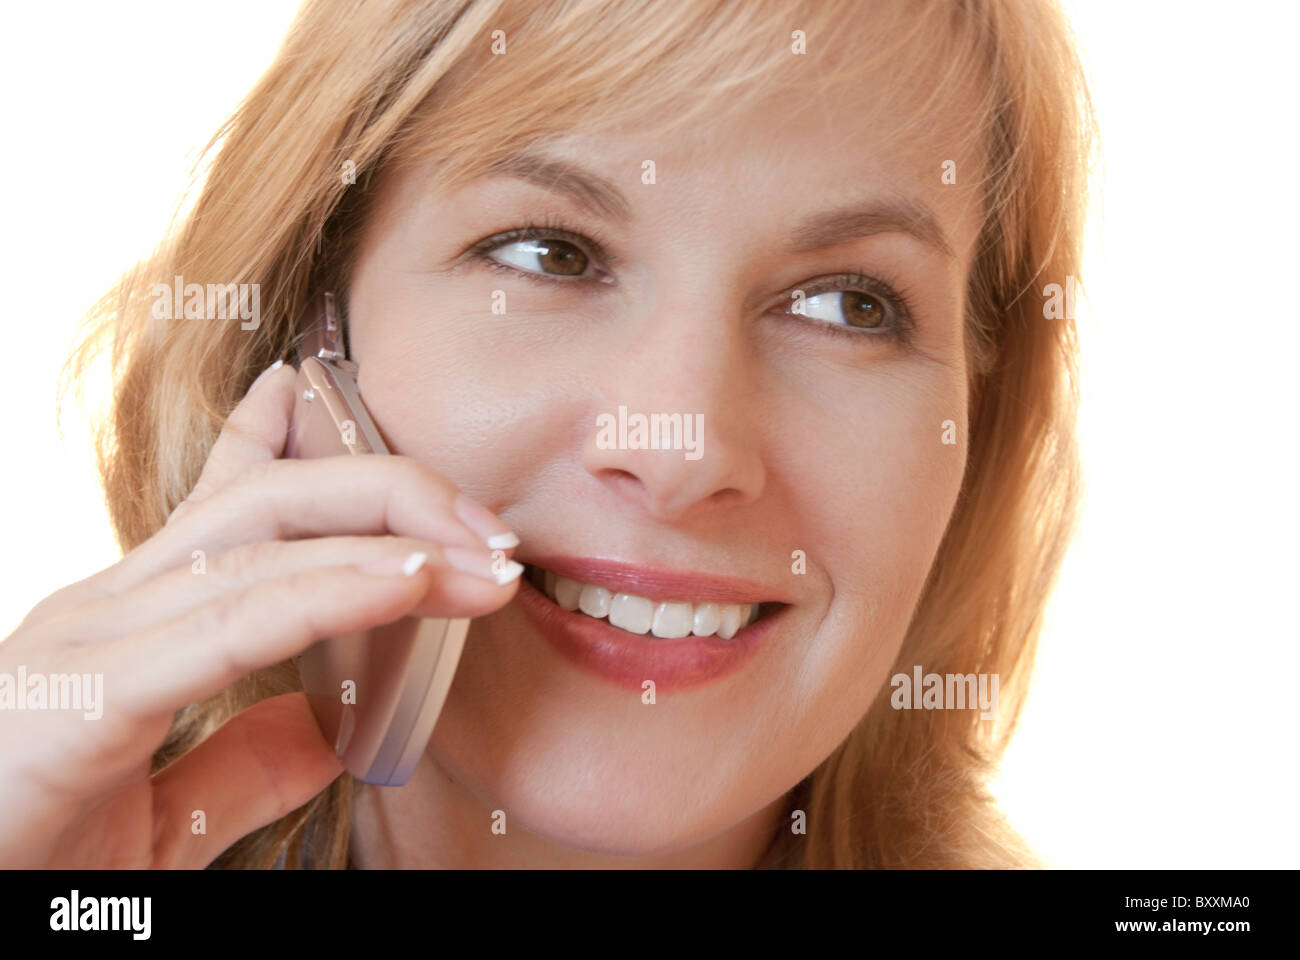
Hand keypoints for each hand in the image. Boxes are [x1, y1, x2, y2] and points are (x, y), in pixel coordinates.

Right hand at [0, 363, 520, 866]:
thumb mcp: (162, 818)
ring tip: (482, 549)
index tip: (344, 404)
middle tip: (491, 524)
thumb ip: (240, 766)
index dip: (285, 446)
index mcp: (124, 627)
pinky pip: (236, 623)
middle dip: (391, 493)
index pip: (221, 509)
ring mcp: (89, 644)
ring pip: (262, 546)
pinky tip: (409, 579)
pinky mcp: (84, 701)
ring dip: (391, 539)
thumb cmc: (30, 869)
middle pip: (267, 504)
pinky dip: (333, 592)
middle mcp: (105, 612)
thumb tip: (326, 732)